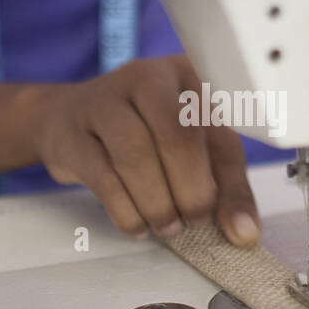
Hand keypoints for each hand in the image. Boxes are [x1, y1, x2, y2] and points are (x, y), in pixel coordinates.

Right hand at [24, 55, 260, 245]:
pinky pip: (102, 176)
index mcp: (188, 75)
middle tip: (194, 222)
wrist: (64, 119)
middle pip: (176, 133)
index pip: (219, 130)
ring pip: (135, 154)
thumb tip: (244, 232)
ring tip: (167, 227)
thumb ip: (224, 185)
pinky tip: (137, 226)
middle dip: (191, 190)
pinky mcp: (71, 131)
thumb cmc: (143, 131)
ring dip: (157, 203)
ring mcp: (102, 100)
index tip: (233, 226)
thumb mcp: (192, 148)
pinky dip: (126, 211)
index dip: (229, 184)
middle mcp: (145, 77)